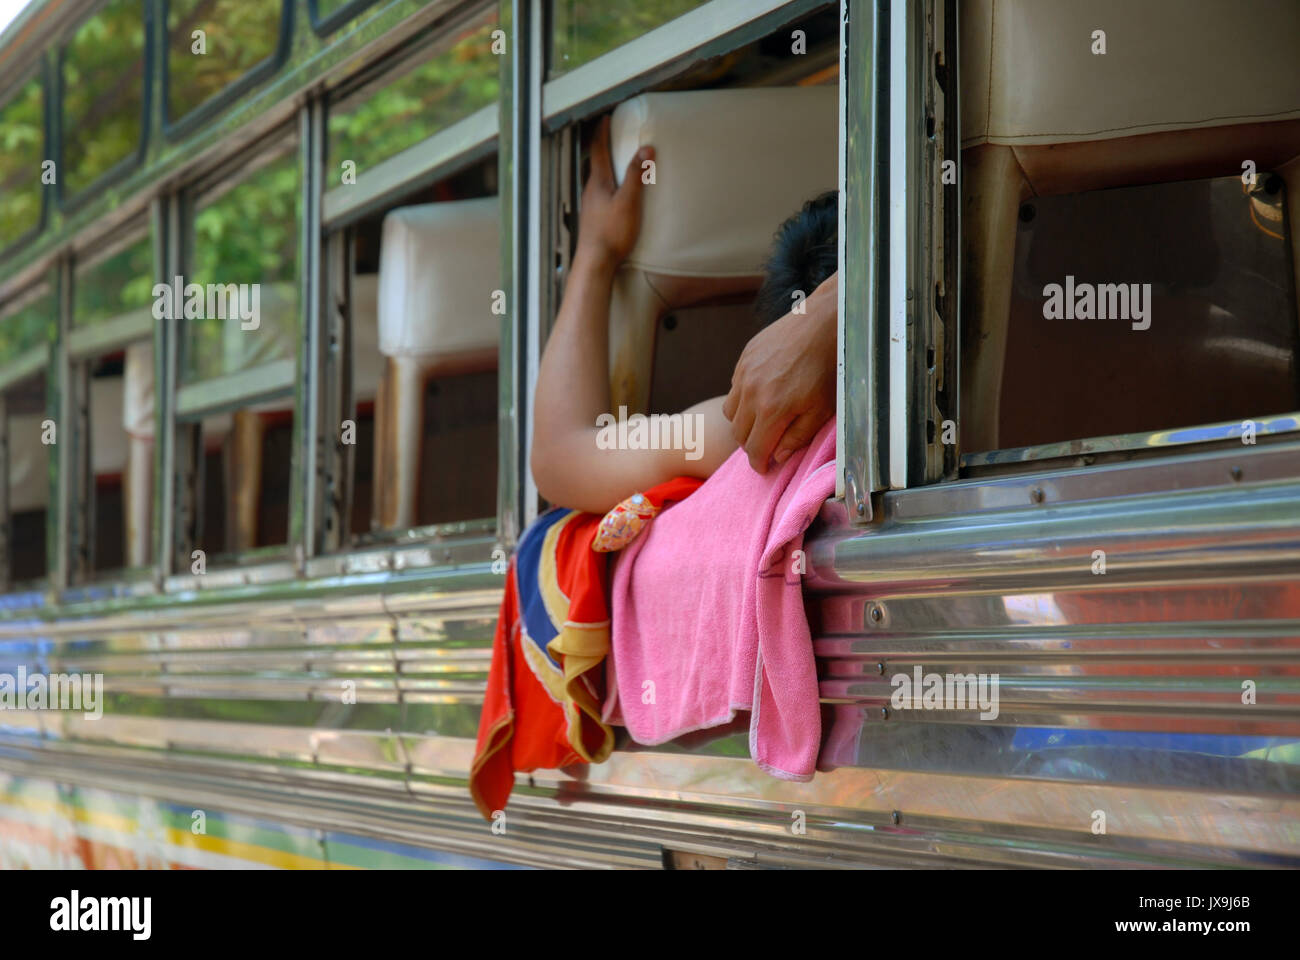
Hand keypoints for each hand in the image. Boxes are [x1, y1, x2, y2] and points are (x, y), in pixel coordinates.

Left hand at [575, 115, 653, 268]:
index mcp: (598, 183)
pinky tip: (612, 192)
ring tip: (612, 159)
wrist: (596, 262)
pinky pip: (599, 192)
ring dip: (602, 164)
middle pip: (594, 162)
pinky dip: (605, 182)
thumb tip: (646, 149)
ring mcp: (590, 205)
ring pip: (595, 178)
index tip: (605, 118)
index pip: (598, 150)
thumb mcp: (629, 201)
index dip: (602, 132)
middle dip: (600, 145)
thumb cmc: (612, 233)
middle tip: (608, 134)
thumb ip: (637, 175)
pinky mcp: (593, 218)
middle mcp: (590, 191)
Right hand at [723, 271, 837, 472]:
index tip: (765, 467)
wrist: (825, 323)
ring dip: (743, 423)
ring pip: (730, 412)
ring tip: (761, 421)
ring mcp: (744, 373)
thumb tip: (779, 455)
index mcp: (773, 409)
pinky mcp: (744, 358)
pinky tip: (762, 395)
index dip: (759, 464)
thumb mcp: (821, 409)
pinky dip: (743, 398)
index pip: (754, 450)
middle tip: (766, 445)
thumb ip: (798, 436)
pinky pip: (734, 388)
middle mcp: (751, 392)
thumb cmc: (829, 367)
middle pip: (738, 434)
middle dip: (751, 445)